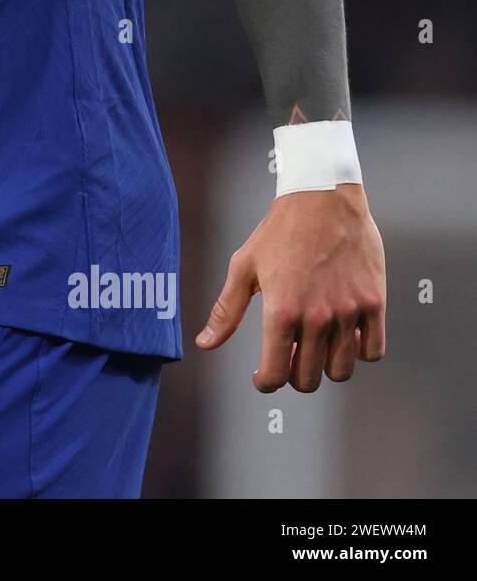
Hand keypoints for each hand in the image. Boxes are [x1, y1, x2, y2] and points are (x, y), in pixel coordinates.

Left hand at [195, 183, 385, 391]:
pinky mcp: (374, 302)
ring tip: (314, 346)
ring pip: (341, 370)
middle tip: (288, 358)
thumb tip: (205, 343)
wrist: (322, 198)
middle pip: (309, 378)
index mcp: (281, 311)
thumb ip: (226, 311)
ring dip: (325, 367)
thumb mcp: (243, 267)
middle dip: (294, 376)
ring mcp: (349, 311)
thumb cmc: (278, 231)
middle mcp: (317, 317)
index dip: (266, 382)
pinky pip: (373, 350)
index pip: (276, 374)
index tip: (263, 377)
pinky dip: (358, 352)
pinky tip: (343, 337)